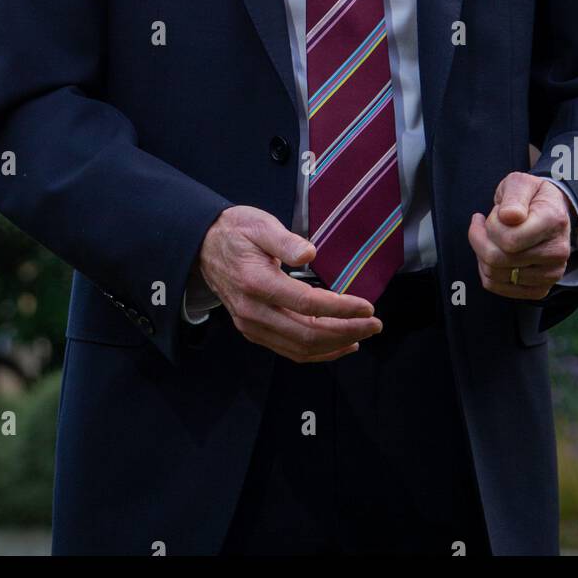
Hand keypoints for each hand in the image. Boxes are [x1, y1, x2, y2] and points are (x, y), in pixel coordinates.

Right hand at [196, 205, 381, 361]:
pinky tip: (337, 345)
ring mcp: (251, 325)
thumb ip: (285, 239)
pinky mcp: (252, 331)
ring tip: (361, 336)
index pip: (308, 304)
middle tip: (374, 325)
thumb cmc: (236, 231)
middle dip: (346, 332)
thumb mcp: (260, 224)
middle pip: (307, 334)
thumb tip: (309, 254)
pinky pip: (288, 350)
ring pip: (299, 348)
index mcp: (257, 283)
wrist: (203, 247)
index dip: (341, 309)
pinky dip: (317, 353)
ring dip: (334, 346)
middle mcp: (253, 311)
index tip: (367, 306)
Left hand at [468, 172, 572, 299]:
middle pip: (497, 259)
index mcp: (553, 221)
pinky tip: (495, 253)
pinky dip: (487, 271)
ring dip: (483, 254)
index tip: (495, 212)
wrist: (549, 213)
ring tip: (495, 237)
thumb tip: (509, 217)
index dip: (491, 225)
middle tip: (487, 224)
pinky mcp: (541, 289)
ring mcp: (551, 274)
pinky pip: (498, 288)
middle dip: (482, 239)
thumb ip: (514, 196)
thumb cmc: (531, 196)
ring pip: (494, 275)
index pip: (509, 240)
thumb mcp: (521, 182)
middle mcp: (557, 252)